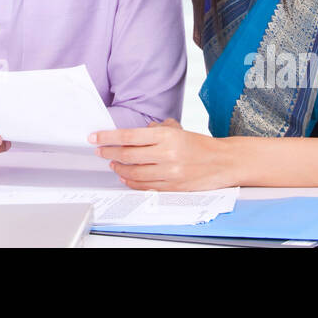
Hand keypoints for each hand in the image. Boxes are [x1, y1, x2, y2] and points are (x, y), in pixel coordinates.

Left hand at [88, 119, 236, 190]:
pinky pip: (145, 186)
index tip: (94, 138)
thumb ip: (155, 129)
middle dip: (109, 153)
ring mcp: (170, 173)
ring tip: (113, 163)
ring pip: (134, 173)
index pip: (129, 136)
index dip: (108, 137)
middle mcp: (167, 154)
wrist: (222, 162)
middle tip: (100, 151)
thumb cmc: (199, 145)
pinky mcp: (172, 187)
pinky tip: (125, 176)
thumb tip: (136, 132)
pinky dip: (132, 182)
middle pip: (128, 155)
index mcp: (167, 136)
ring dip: (119, 168)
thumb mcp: (177, 129)